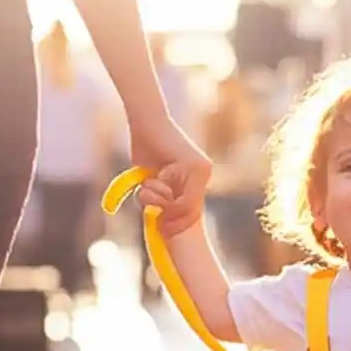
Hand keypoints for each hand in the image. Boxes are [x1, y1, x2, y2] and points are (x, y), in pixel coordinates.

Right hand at [128, 112, 210, 235]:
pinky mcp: (196, 167)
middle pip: (191, 212)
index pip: (192, 210)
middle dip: (171, 220)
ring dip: (162, 202)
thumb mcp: (153, 176)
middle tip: (157, 219)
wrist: (145, 122)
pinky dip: (164, 196)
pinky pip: (183, 198)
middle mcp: (205, 173)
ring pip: (186, 207)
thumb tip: (160, 216)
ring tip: (149, 184)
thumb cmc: (145, 146)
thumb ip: (161, 194)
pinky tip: (154, 180)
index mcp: (197, 176)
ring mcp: (203, 170)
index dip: (177, 223)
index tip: (162, 228)